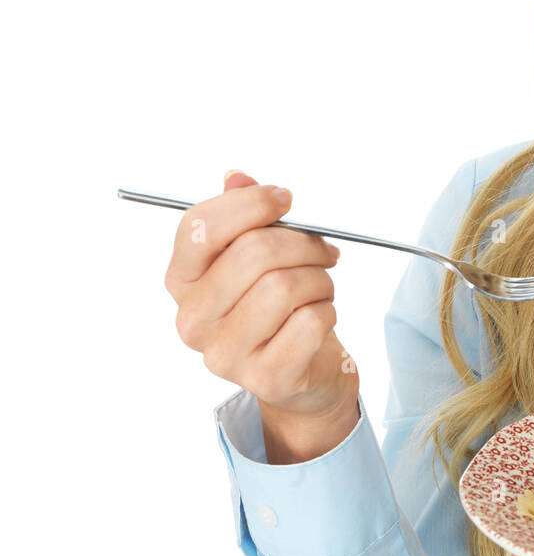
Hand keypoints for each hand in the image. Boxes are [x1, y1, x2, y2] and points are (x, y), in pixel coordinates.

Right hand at [163, 169, 357, 459]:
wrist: (305, 370)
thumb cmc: (281, 304)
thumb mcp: (260, 255)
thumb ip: (244, 215)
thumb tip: (237, 177)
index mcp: (182, 281)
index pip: (200, 227)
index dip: (250, 204)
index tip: (286, 199)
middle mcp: (192, 320)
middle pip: (253, 254)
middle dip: (301, 243)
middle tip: (321, 249)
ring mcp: (223, 354)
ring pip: (285, 287)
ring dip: (319, 279)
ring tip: (320, 286)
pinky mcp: (264, 378)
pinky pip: (310, 322)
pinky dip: (328, 310)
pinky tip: (320, 315)